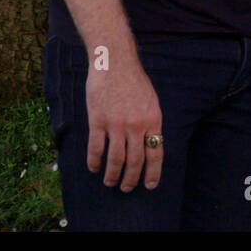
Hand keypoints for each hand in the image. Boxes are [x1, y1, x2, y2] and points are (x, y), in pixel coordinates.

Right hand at [85, 57, 163, 191]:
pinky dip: (94, 162)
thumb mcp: (151, 101)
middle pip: (135, 161)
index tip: (150, 185)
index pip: (156, 153)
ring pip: (115, 159)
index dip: (153, 172)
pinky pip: (96, 148)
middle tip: (127, 188)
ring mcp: (116, 124)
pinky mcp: (98, 120)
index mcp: (153, 120)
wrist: (115, 62)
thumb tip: (149, 145)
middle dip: (131, 179)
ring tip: (110, 182)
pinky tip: (94, 168)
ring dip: (113, 175)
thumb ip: (150, 123)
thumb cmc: (134, 81)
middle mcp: (136, 125)